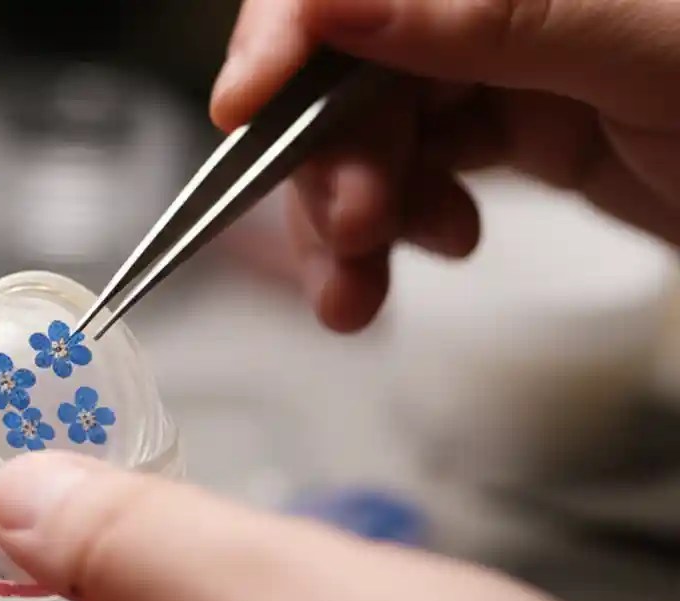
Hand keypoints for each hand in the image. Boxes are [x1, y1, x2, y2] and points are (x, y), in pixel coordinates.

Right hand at [212, 0, 679, 331]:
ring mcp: (507, 56)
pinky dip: (404, 219)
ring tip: (356, 290)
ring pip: (373, 124)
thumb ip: (486, 16)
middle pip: (349, 62)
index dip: (284, 32)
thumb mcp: (645, 45)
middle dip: (326, 157)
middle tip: (345, 239)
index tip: (243, 111)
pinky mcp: (518, 120)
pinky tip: (437, 245)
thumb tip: (332, 4)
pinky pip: (420, 164)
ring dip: (348, 212)